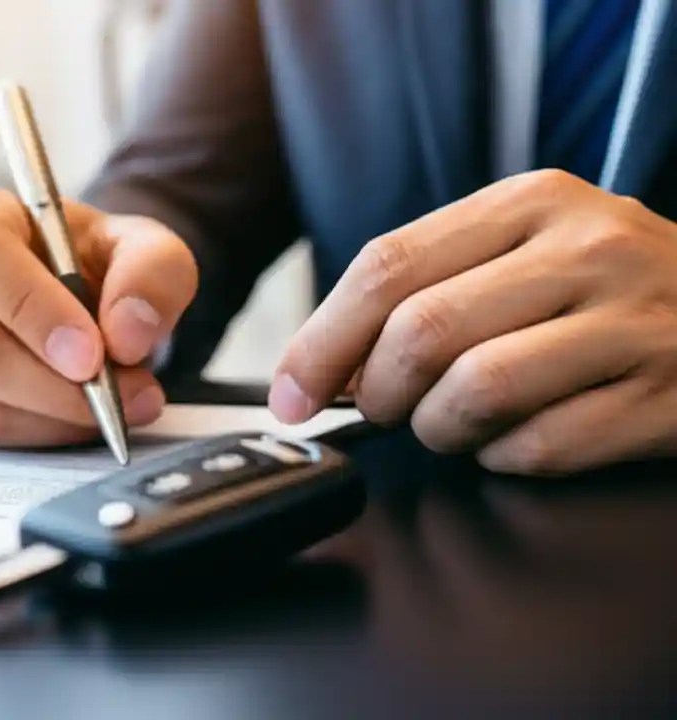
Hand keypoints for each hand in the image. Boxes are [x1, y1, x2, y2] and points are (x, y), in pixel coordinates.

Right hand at [0, 189, 197, 446]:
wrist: (64, 287)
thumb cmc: (88, 260)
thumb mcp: (140, 244)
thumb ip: (151, 273)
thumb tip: (128, 334)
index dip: (31, 311)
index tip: (93, 355)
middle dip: (59, 387)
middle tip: (130, 395)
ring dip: (58, 417)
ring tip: (116, 404)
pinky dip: (40, 434)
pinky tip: (74, 413)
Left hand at [271, 169, 676, 474]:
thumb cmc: (600, 286)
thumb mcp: (521, 249)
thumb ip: (427, 286)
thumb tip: (322, 365)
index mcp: (530, 202)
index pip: (387, 266)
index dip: (320, 341)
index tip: (291, 393)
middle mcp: (586, 249)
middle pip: (422, 331)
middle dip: (376, 392)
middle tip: (382, 409)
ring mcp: (632, 322)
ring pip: (476, 392)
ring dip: (437, 430)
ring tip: (451, 424)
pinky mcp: (664, 396)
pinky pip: (541, 447)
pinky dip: (504, 458)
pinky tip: (515, 439)